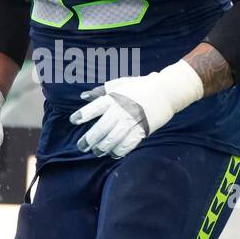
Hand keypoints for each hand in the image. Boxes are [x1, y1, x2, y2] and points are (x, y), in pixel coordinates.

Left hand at [69, 61, 203, 158]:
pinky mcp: (142, 130)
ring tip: (96, 152)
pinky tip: (113, 154)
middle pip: (101, 129)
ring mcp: (132, 121)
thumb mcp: (119, 84)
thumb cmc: (140, 87)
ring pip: (113, 139)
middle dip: (89, 140)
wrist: (165, 91)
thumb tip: (84, 96)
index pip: (94, 108)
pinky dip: (119, 151)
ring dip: (102, 148)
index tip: (74, 121)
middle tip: (82, 146)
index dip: (82, 115)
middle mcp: (121, 110)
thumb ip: (101, 91)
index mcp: (114, 98)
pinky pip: (128, 144)